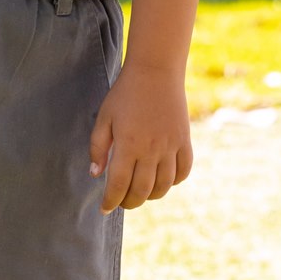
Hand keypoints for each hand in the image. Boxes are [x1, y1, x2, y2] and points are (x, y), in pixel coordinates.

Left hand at [88, 62, 191, 212]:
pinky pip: (183, 171)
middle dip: (129, 203)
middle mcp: (151, 149)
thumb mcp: (104, 117)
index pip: (118, 185)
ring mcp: (171, 146)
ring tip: (141, 192)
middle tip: (122, 201)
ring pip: (163, 186)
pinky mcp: (184, 140)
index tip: (105, 208)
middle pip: (141, 191)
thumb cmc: (125, 94)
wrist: (156, 71)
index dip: (111, 201)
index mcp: (127, 144)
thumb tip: (96, 175)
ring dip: (151, 196)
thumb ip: (97, 147)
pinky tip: (162, 179)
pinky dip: (173, 182)